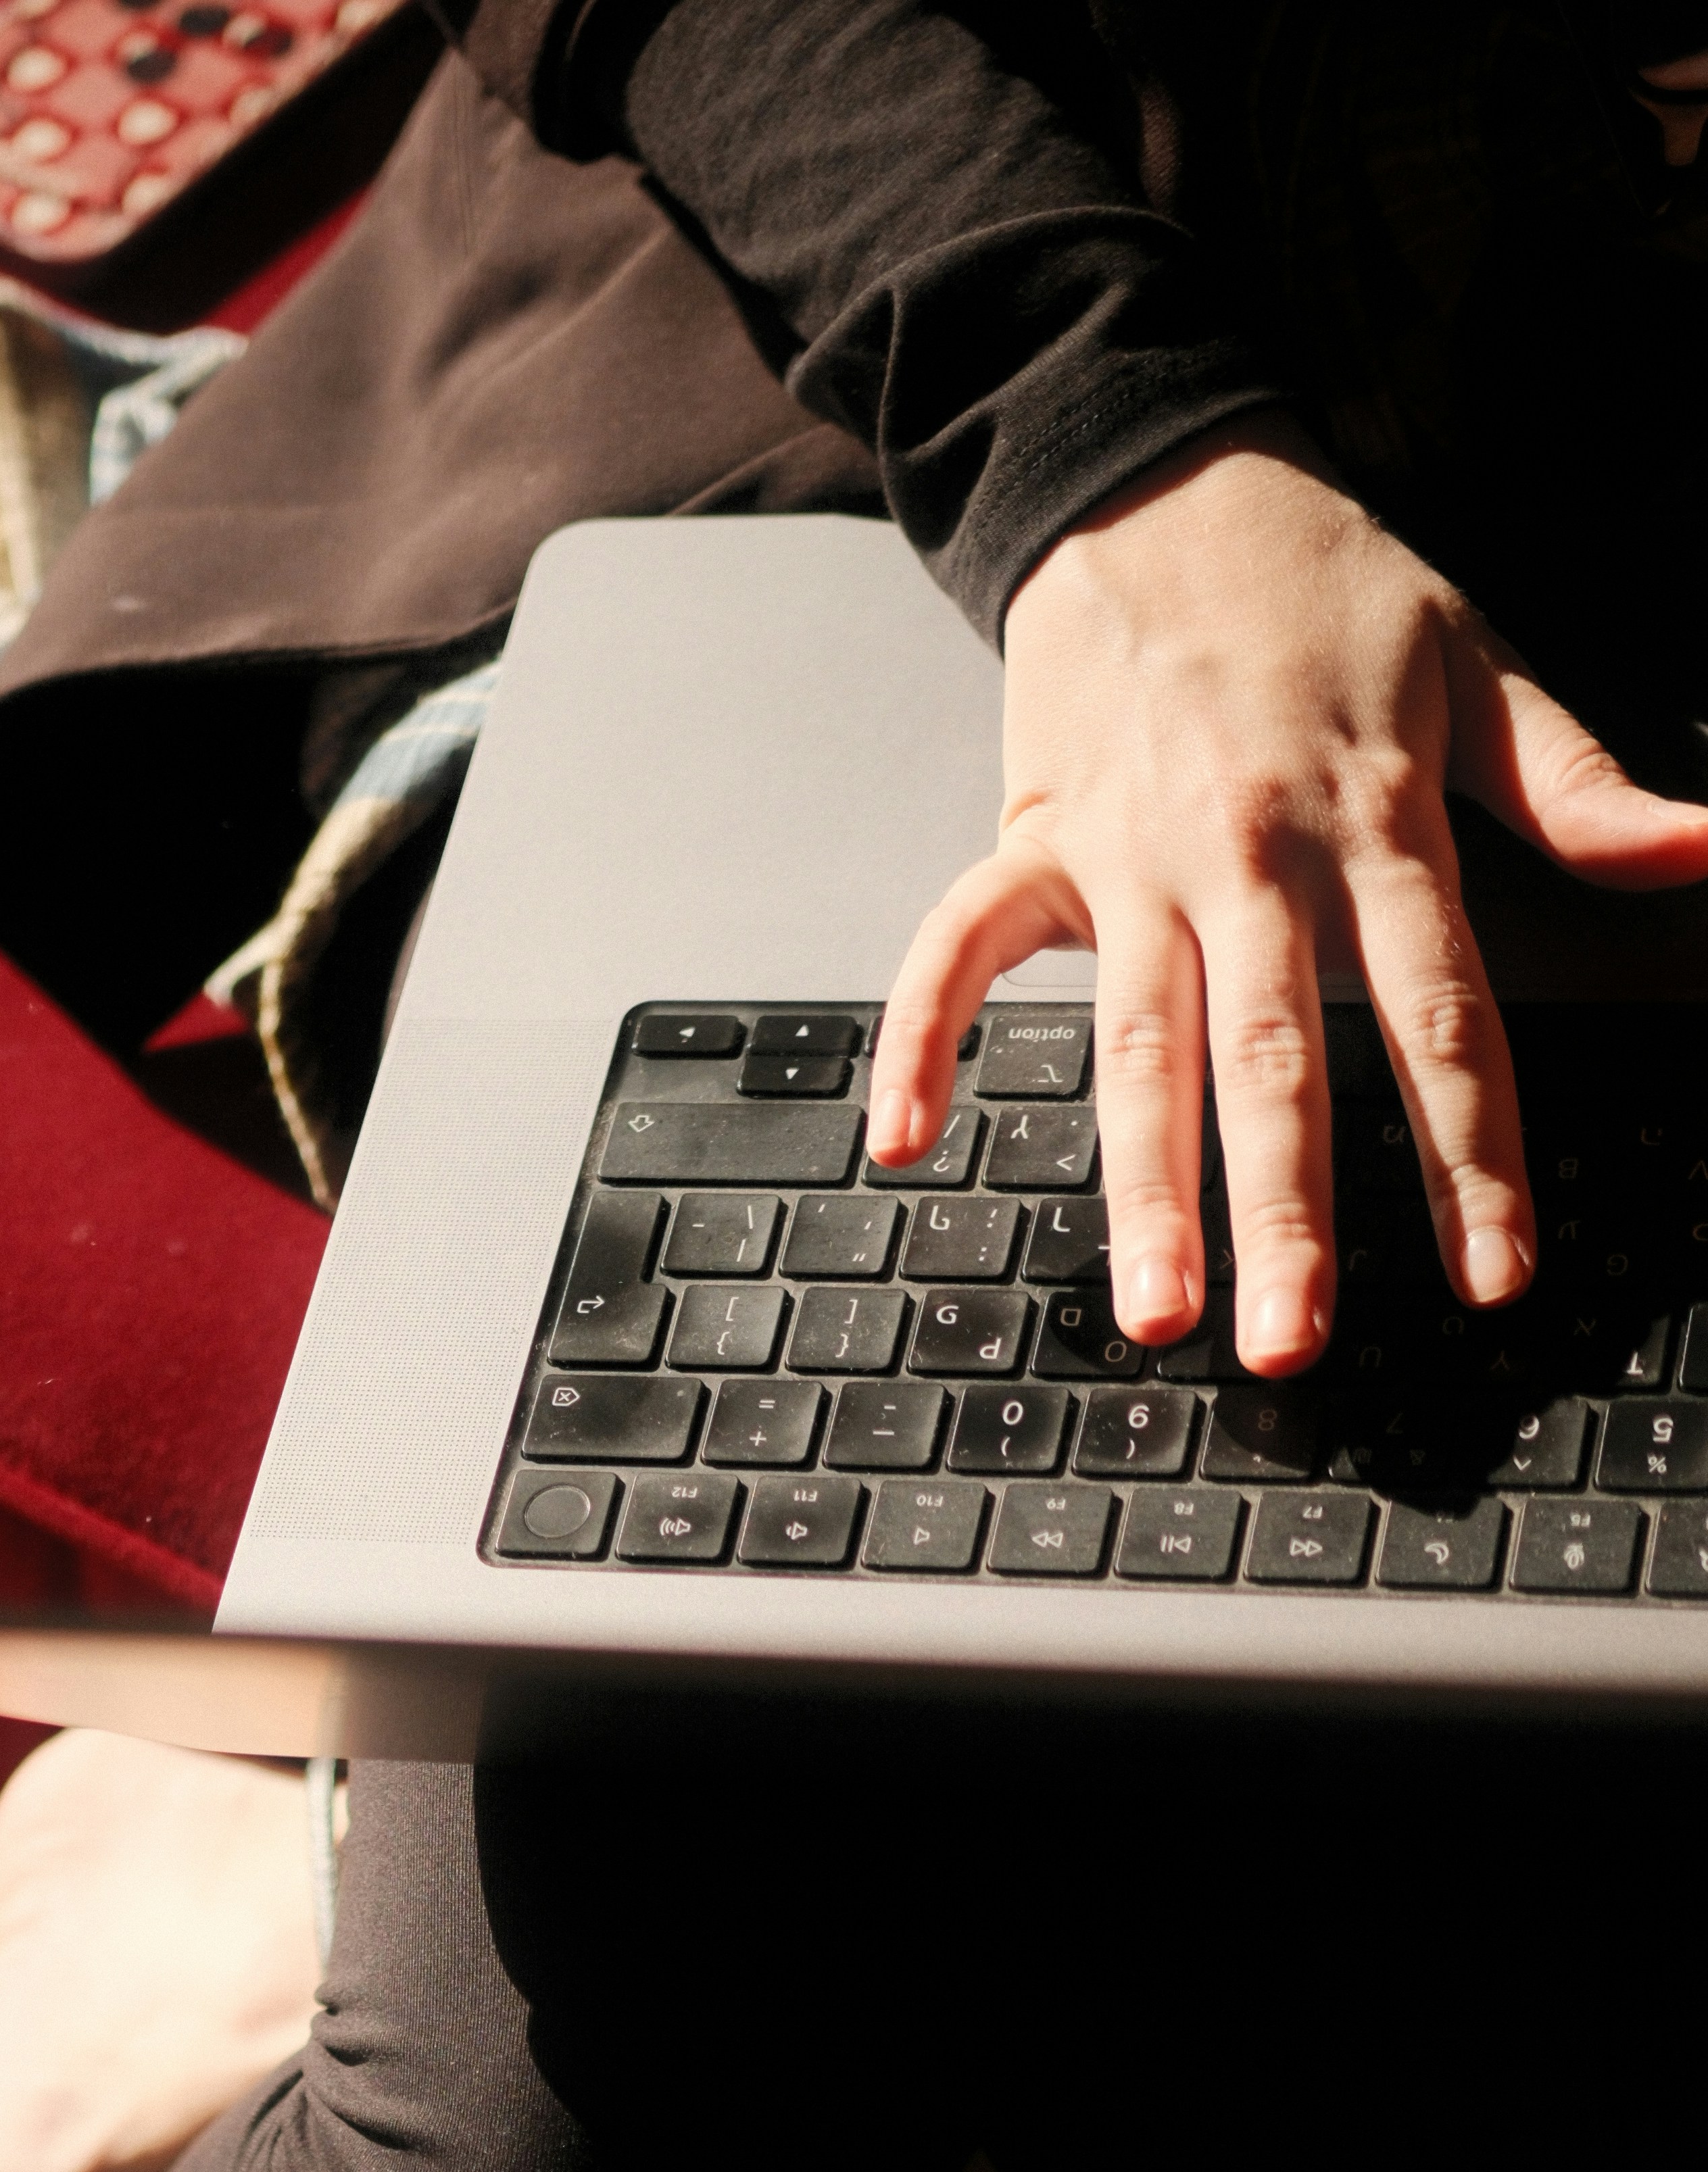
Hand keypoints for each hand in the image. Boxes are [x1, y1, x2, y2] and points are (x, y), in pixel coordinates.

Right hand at [868, 423, 1707, 1374]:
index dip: (1469, 1155)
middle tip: (1292, 1344)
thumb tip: (1701, 850)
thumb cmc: (1317, 579)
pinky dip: (919, 1039)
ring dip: (1142, 1186)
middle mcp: (1248, 856)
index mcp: (1371, 820)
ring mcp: (1128, 857)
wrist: (1157, 469)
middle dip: (1285, 1214)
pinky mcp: (1033, 841)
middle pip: (1274, 1061)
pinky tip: (902, 1143)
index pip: (1437, 1017)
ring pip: (1138, 1044)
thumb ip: (1577, 785)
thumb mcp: (1475, 660)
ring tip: (1154, 1310)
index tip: (1489, 1275)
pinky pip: (959, 949)